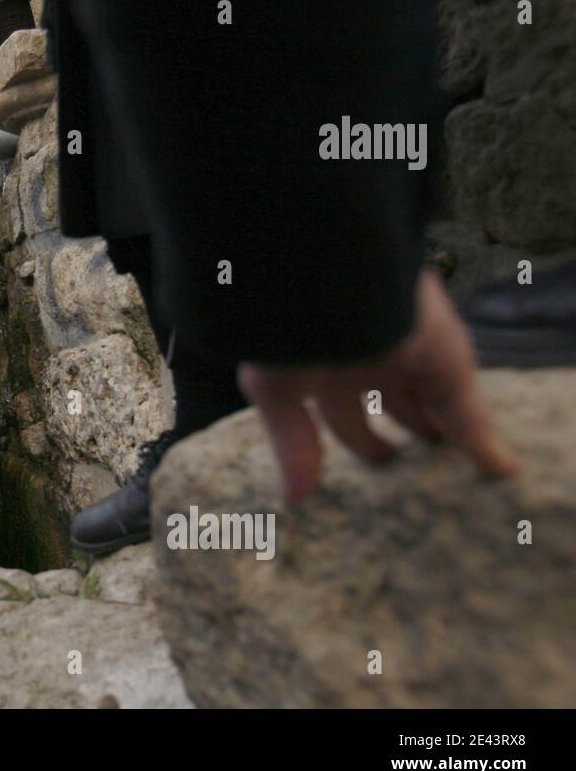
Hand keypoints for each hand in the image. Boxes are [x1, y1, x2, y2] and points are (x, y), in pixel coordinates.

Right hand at [237, 269, 520, 502]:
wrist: (324, 271)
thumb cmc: (287, 330)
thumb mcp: (275, 390)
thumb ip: (291, 444)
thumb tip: (293, 499)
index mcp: (323, 366)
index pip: (344, 414)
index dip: (359, 441)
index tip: (378, 466)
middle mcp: (367, 357)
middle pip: (394, 403)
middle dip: (405, 431)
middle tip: (419, 467)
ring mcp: (408, 354)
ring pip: (434, 403)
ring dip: (444, 435)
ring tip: (458, 468)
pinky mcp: (445, 359)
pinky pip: (467, 409)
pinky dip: (481, 443)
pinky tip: (496, 469)